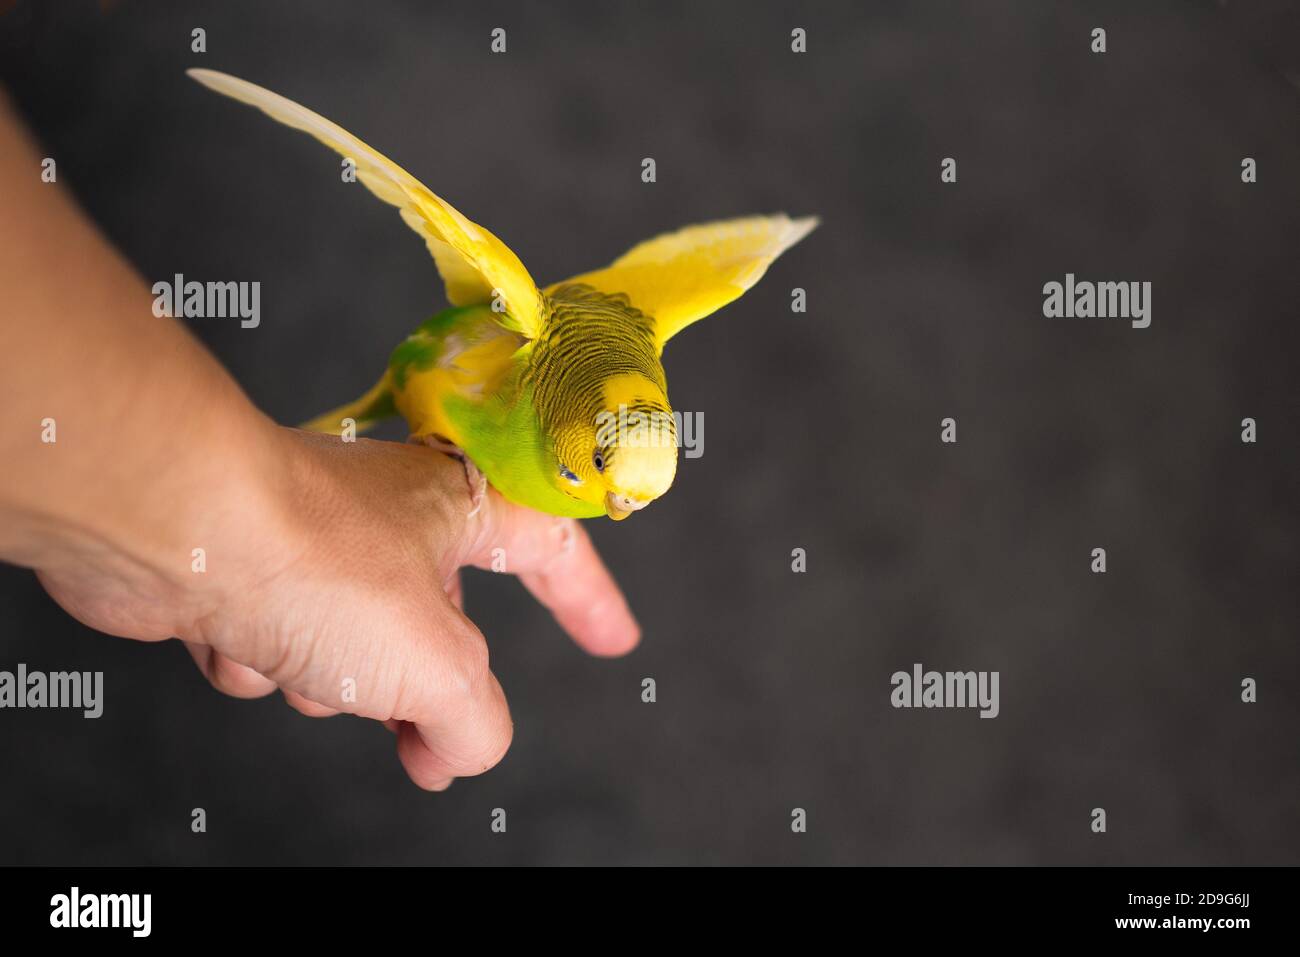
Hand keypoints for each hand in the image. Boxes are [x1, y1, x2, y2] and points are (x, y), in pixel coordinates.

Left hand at [33, 426, 640, 789]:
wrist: (169, 525)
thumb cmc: (311, 558)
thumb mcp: (437, 664)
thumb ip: (476, 720)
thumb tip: (465, 746)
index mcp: (459, 507)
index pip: (552, 550)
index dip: (589, 599)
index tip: (611, 639)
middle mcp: (389, 519)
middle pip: (439, 630)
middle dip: (420, 695)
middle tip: (426, 749)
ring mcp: (313, 545)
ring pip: (350, 651)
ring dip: (331, 682)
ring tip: (307, 662)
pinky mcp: (244, 572)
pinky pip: (277, 649)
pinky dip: (261, 662)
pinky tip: (241, 640)